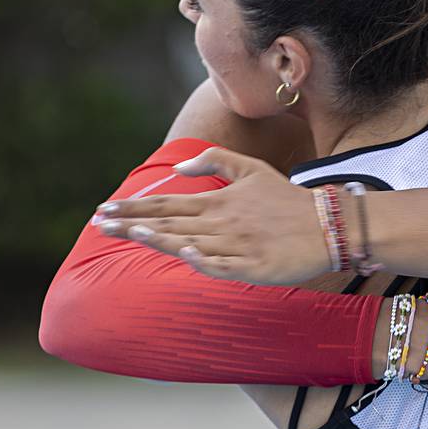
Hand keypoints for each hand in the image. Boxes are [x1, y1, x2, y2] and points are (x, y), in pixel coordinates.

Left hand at [96, 146, 331, 284]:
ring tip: (130, 231)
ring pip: (190, 241)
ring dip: (159, 237)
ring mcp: (237, 245)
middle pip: (170, 223)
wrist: (327, 226)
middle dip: (132, 223)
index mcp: (218, 202)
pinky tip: (183, 255)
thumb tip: (177, 167)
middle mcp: (222, 222)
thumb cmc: (286, 201)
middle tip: (100, 223)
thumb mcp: (252, 170)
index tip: (104, 209)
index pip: (166, 203)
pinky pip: (224, 265)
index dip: (133, 206)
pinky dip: (204, 260)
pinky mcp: (254, 267)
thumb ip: (214, 161)